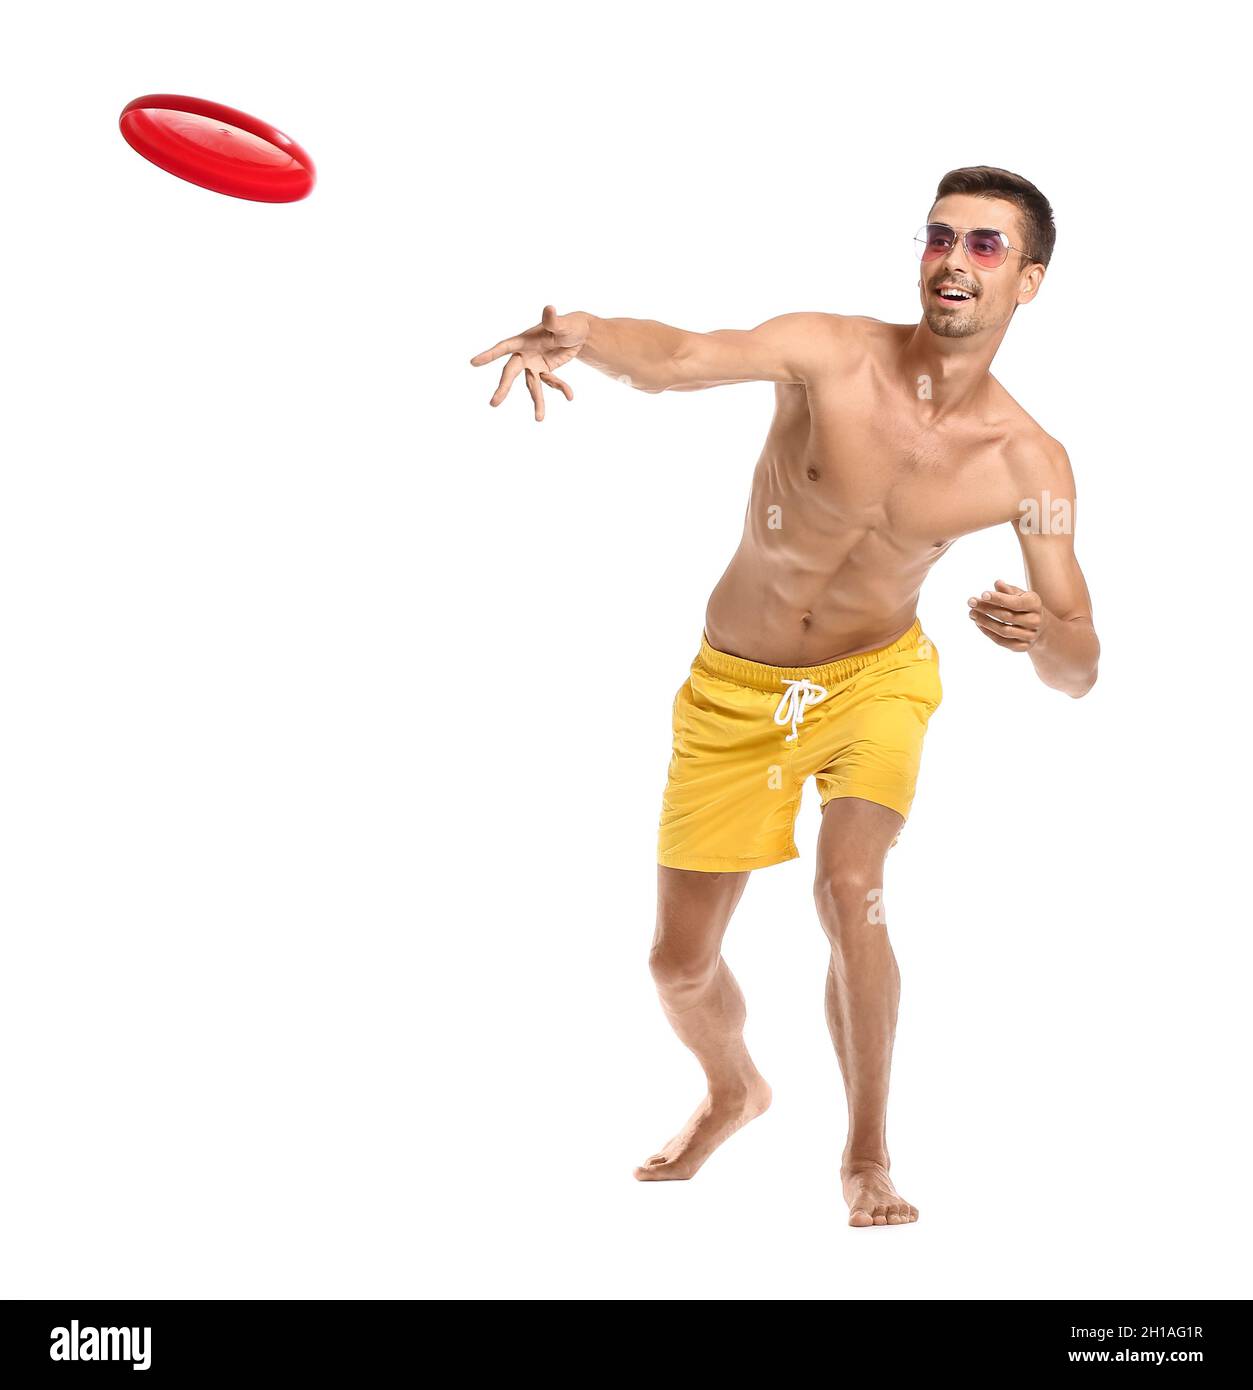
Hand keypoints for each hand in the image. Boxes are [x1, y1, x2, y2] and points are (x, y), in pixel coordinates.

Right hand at [469, 304, 588, 420]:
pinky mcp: (545, 371)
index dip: (489, 355)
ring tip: (539, 419)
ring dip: (537, 401)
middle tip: (494, 403)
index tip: (473, 362)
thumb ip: (554, 321)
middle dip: (503, 387)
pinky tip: (570, 396)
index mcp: (524, 340)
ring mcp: (534, 364)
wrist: (579, 334)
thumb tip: (549, 309)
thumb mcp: (563, 324)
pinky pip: (551, 383)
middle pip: (511, 372)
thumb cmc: (569, 325)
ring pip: (532, 385)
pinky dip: (561, 388)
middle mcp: (526, 354)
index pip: (504, 347)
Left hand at [967, 580, 1044, 651]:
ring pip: (1003, 630)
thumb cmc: (1023, 604)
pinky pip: (1002, 641)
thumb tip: (997, 583)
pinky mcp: (1023, 647)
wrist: (1039, 625)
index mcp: (1035, 604)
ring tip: (972, 613)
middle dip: (986, 609)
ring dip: (985, 622)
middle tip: (971, 602)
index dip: (998, 599)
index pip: (1015, 603)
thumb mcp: (1019, 594)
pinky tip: (978, 624)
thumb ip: (1008, 590)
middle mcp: (1035, 621)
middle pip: (1007, 616)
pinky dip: (988, 633)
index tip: (982, 594)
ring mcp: (1030, 635)